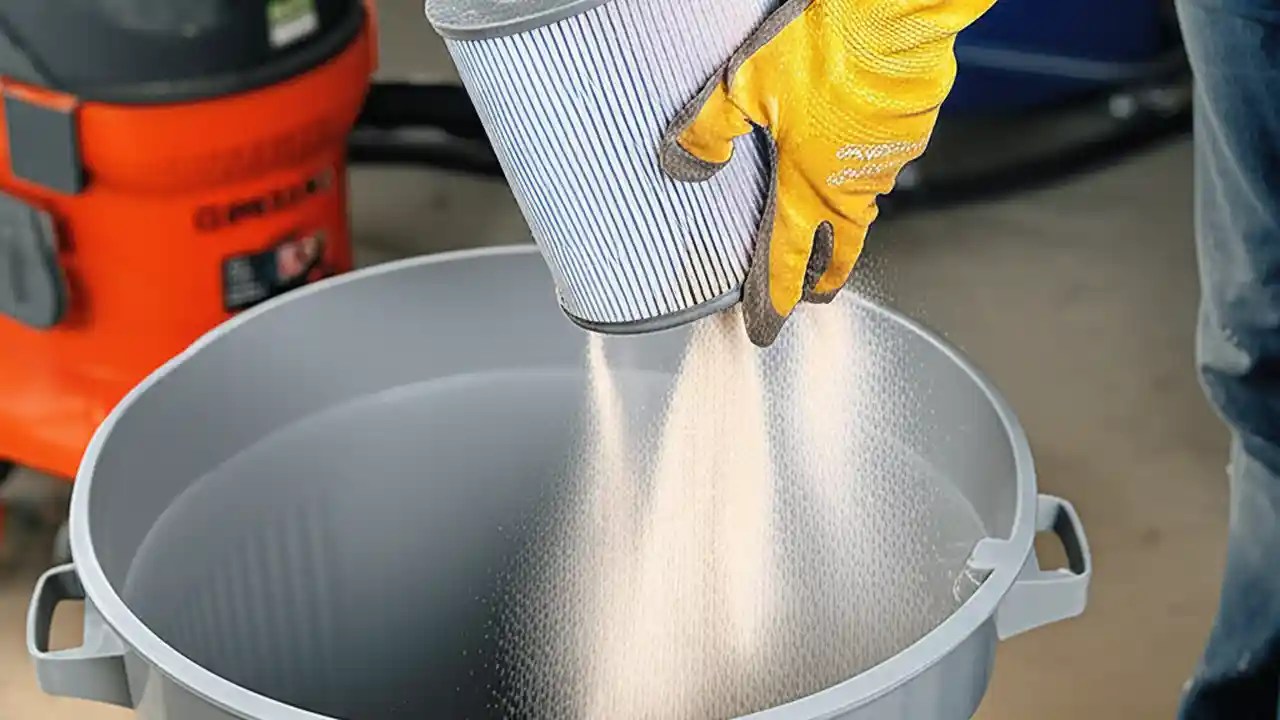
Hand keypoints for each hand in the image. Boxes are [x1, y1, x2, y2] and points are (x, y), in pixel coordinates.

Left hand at [660, 0, 995, 345]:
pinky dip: (862, 182)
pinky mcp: (908, 136)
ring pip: (861, 214)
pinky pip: (881, 173)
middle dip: (819, 281)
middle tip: (809, 296)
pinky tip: (849, 168)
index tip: (765, 329)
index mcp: (806, 188)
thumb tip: (678, 164)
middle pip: (835, 254)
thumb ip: (709, 129)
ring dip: (841, 233)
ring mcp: (883, 165)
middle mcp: (849, 189)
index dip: (772, 301)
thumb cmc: (824, 46)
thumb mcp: (743, 83)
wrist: (897, 13)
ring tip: (827, 240)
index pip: (785, 263)